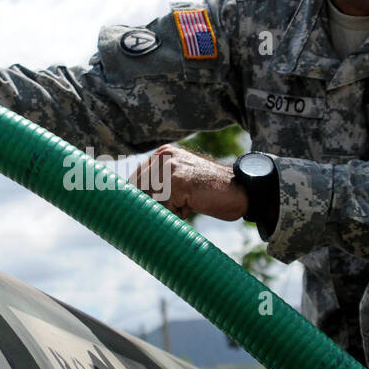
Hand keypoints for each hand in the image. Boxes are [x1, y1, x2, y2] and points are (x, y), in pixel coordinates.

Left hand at [127, 144, 247, 221]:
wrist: (240, 190)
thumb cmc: (210, 191)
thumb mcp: (180, 183)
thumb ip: (158, 187)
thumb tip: (128, 208)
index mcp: (161, 154)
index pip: (134, 182)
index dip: (136, 201)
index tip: (136, 214)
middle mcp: (162, 156)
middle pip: (139, 193)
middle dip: (153, 206)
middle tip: (177, 208)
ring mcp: (169, 167)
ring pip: (151, 202)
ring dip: (167, 211)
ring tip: (188, 203)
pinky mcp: (176, 180)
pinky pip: (164, 208)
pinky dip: (176, 214)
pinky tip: (193, 204)